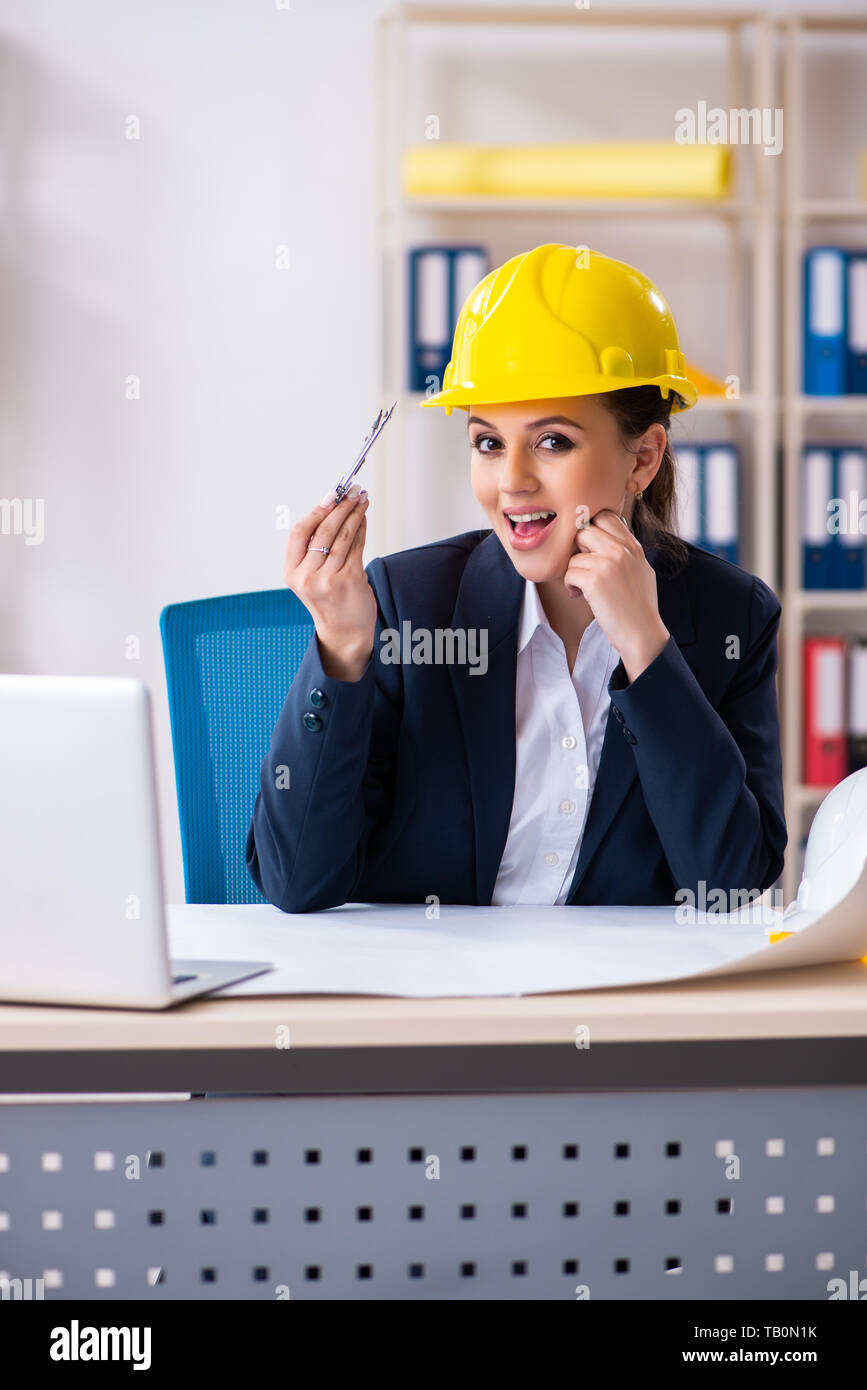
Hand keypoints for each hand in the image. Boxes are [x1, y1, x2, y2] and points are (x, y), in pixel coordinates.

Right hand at [284, 484, 376, 679]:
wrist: (344, 632)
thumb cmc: (328, 600)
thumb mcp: (310, 577)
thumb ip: (315, 550)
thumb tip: (331, 509)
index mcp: (292, 573)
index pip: (299, 533)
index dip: (315, 511)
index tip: (330, 496)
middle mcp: (307, 577)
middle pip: (323, 531)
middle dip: (340, 507)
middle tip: (351, 491)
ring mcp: (329, 579)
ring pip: (343, 536)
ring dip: (354, 513)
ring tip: (361, 499)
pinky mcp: (350, 580)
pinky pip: (357, 546)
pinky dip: (362, 528)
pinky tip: (364, 518)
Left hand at [566, 509, 668, 681]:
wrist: (642, 634)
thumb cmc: (639, 607)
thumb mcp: (641, 570)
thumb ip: (626, 551)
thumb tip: (611, 535)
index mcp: (633, 546)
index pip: (605, 516)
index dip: (592, 529)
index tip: (589, 549)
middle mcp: (622, 550)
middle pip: (584, 531)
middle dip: (578, 550)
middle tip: (584, 568)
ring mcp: (609, 563)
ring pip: (574, 556)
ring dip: (574, 573)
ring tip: (584, 589)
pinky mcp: (595, 580)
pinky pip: (569, 573)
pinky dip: (571, 586)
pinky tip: (580, 596)